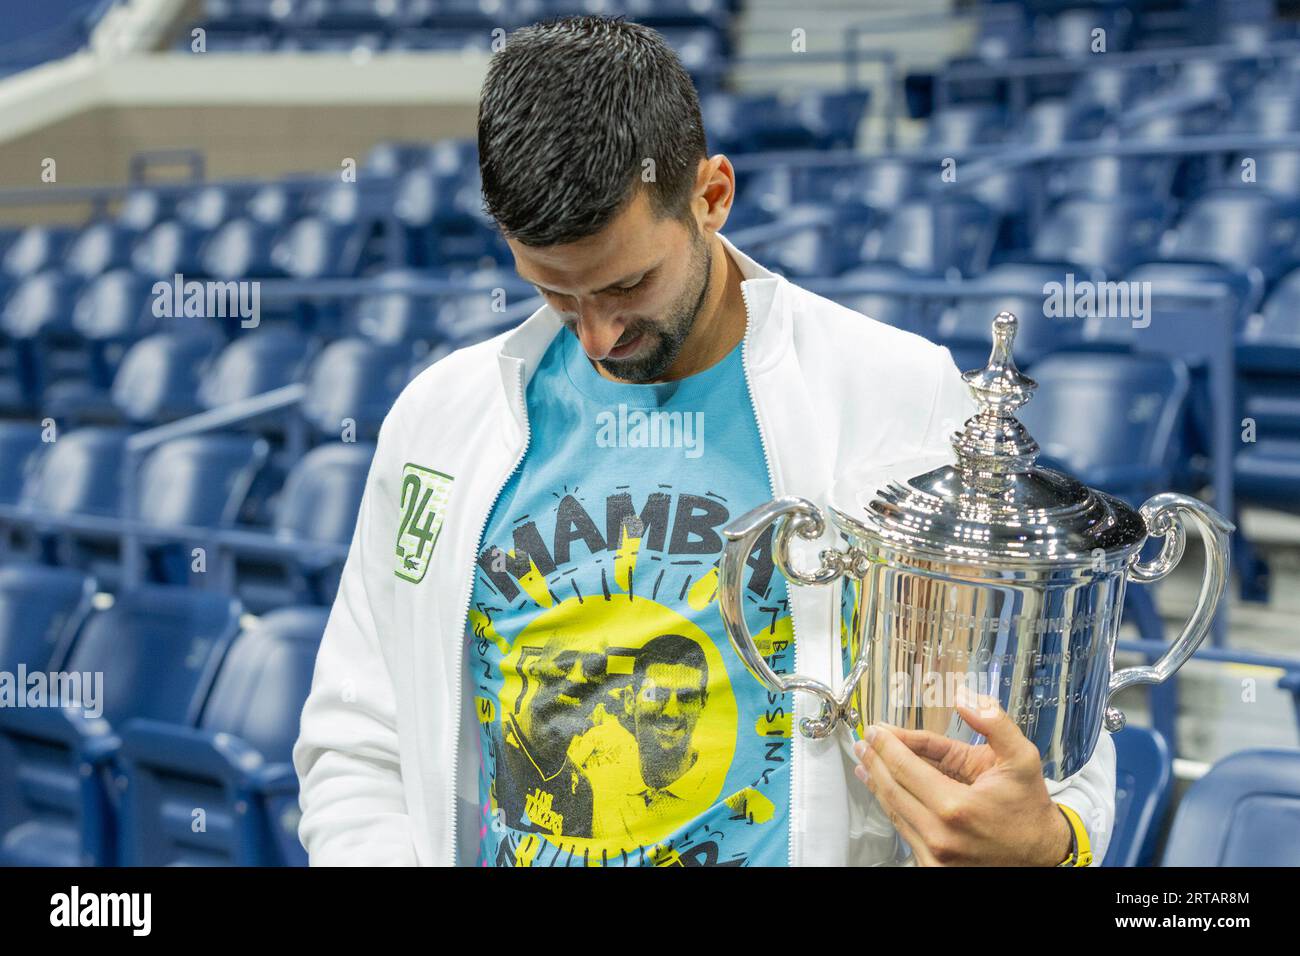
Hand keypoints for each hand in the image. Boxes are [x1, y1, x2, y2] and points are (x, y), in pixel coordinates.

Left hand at [852, 687, 1071, 865]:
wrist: (1042, 855)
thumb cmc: (1029, 807)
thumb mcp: (1022, 758)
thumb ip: (994, 724)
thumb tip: (965, 698)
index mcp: (956, 807)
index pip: (904, 768)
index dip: (885, 745)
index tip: (874, 730)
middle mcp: (939, 834)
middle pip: (892, 789)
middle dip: (874, 761)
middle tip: (864, 742)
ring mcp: (934, 856)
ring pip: (893, 811)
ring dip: (877, 783)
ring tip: (866, 762)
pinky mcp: (933, 867)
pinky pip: (904, 831)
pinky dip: (893, 807)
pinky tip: (884, 791)